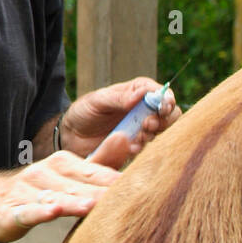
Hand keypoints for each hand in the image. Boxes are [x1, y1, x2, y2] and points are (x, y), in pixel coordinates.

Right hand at [0, 143, 128, 242]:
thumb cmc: (38, 191)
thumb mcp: (67, 177)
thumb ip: (98, 164)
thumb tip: (127, 139)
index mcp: (62, 163)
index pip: (94, 172)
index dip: (116, 179)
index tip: (145, 186)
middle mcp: (45, 173)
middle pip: (77, 185)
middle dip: (101, 192)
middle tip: (127, 198)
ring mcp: (27, 191)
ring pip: (54, 197)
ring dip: (73, 201)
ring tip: (92, 205)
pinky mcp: (11, 211)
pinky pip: (27, 211)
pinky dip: (39, 211)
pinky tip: (52, 211)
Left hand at [59, 77, 181, 158]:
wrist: (71, 136)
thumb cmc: (84, 112)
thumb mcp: (97, 101)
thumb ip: (118, 98)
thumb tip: (140, 95)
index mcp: (137, 93)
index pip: (161, 93)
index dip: (166, 100)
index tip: (162, 108)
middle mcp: (143, 111)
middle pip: (170, 114)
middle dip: (164, 120)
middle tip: (148, 125)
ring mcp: (141, 130)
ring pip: (162, 133)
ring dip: (153, 136)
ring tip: (137, 138)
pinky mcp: (136, 146)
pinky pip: (148, 149)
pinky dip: (143, 149)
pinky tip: (131, 148)